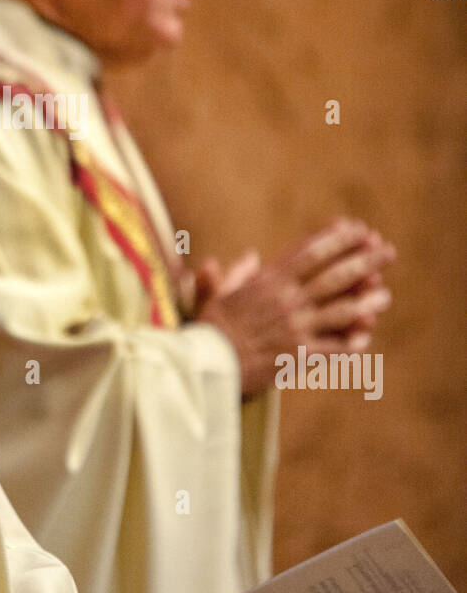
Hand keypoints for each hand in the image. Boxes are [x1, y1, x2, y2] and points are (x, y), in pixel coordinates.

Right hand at [196, 218, 395, 399]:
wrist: (206, 364)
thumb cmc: (209, 329)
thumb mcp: (218, 293)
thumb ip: (237, 274)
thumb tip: (250, 256)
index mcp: (269, 281)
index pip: (310, 252)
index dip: (336, 239)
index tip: (356, 228)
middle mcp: (287, 300)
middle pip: (334, 275)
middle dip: (364, 260)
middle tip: (387, 250)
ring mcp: (296, 327)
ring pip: (342, 310)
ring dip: (367, 301)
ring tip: (384, 295)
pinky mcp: (300, 355)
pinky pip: (335, 347)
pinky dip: (351, 341)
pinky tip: (365, 336)